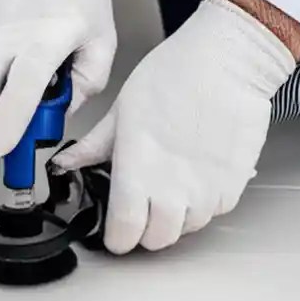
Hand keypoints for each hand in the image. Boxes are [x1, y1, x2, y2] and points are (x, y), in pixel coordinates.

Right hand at [0, 0, 116, 157]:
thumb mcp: (101, 42)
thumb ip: (86, 85)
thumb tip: (58, 112)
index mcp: (48, 36)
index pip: (22, 87)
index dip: (9, 122)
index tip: (1, 148)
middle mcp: (9, 31)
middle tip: (8, 128)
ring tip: (14, 90)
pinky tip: (7, 63)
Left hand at [52, 0, 299, 253]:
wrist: (228, 60)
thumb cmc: (175, 74)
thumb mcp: (122, 109)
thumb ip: (95, 146)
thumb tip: (65, 163)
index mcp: (137, 171)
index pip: (124, 234)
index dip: (117, 236)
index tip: (116, 227)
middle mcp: (173, 188)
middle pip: (157, 240)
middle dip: (146, 229)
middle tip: (142, 206)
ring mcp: (207, 190)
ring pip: (187, 228)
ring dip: (177, 215)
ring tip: (172, 183)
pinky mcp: (234, 184)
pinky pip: (215, 210)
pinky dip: (204, 201)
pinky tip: (197, 172)